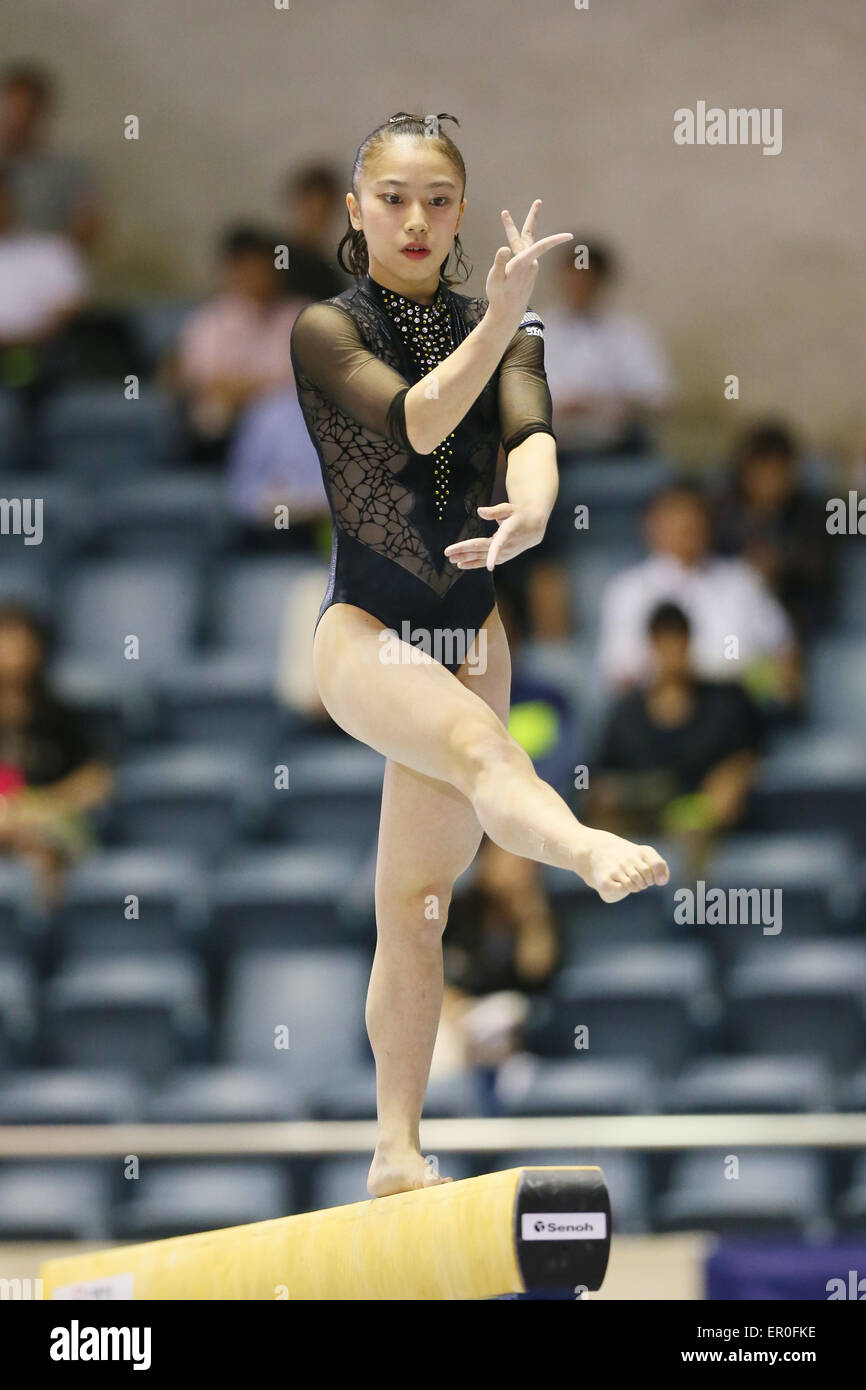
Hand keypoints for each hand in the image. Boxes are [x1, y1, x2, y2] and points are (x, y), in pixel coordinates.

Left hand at [443, 501, 544, 569]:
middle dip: (464, 552)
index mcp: (508, 533)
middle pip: (482, 549)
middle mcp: (505, 546)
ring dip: (466, 559)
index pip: (498, 545)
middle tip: (448, 552)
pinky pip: (484, 561)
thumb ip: (494, 511)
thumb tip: (480, 511)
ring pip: (481, 557)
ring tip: (451, 559)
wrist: (534, 528)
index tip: (489, 566)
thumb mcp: (509, 508)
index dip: (493, 555)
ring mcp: (503, 554)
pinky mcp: (501, 557)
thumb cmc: (520, 515)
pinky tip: (461, 565)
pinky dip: (473, 563)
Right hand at [485, 200, 572, 324]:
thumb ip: (499, 263)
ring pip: (524, 243)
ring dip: (516, 229)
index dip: (555, 240)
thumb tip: (503, 248)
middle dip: (532, 217)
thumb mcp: (495, 279)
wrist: (508, 311)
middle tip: (538, 201)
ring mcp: (529, 264)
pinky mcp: (527, 267)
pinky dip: (517, 243)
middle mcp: (529, 262)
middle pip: (531, 235)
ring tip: (510, 215)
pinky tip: (512, 245)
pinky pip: (524, 251)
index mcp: (522, 262)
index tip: (570, 236)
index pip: (541, 246)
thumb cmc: (499, 295)